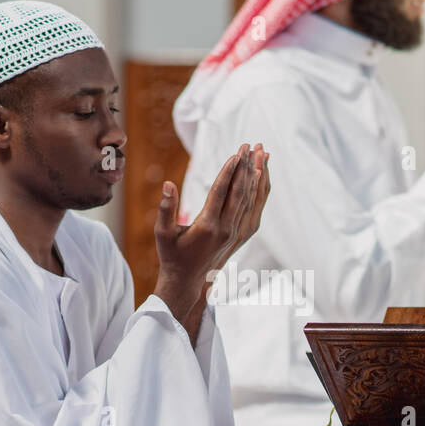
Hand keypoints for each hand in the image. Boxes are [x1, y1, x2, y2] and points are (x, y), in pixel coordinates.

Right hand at [153, 143, 270, 341]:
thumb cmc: (172, 255)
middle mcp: (226, 229)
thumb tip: (168, 184)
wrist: (189, 281)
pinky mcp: (242, 234)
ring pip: (251, 198)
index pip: (221, 192)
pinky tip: (261, 173)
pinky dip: (260, 190)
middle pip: (240, 192)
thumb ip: (165, 208)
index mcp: (207, 226)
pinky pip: (255, 207)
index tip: (236, 153)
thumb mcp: (163, 233)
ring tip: (261, 152)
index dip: (229, 171)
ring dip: (257, 174)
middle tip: (250, 145)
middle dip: (246, 166)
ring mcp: (236, 232)